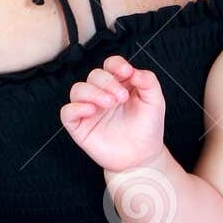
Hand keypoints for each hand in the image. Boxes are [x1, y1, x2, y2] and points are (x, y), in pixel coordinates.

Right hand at [60, 55, 166, 172]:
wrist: (142, 157)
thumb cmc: (147, 128)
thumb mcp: (155, 101)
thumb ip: (148, 81)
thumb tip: (133, 70)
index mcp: (119, 84)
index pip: (110, 65)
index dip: (116, 64)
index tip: (127, 72)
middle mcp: (101, 94)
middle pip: (94, 75)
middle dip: (108, 82)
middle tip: (122, 97)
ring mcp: (89, 110)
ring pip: (77, 90)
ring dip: (92, 92)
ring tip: (109, 103)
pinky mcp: (79, 126)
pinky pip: (67, 112)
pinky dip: (76, 108)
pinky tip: (91, 111)